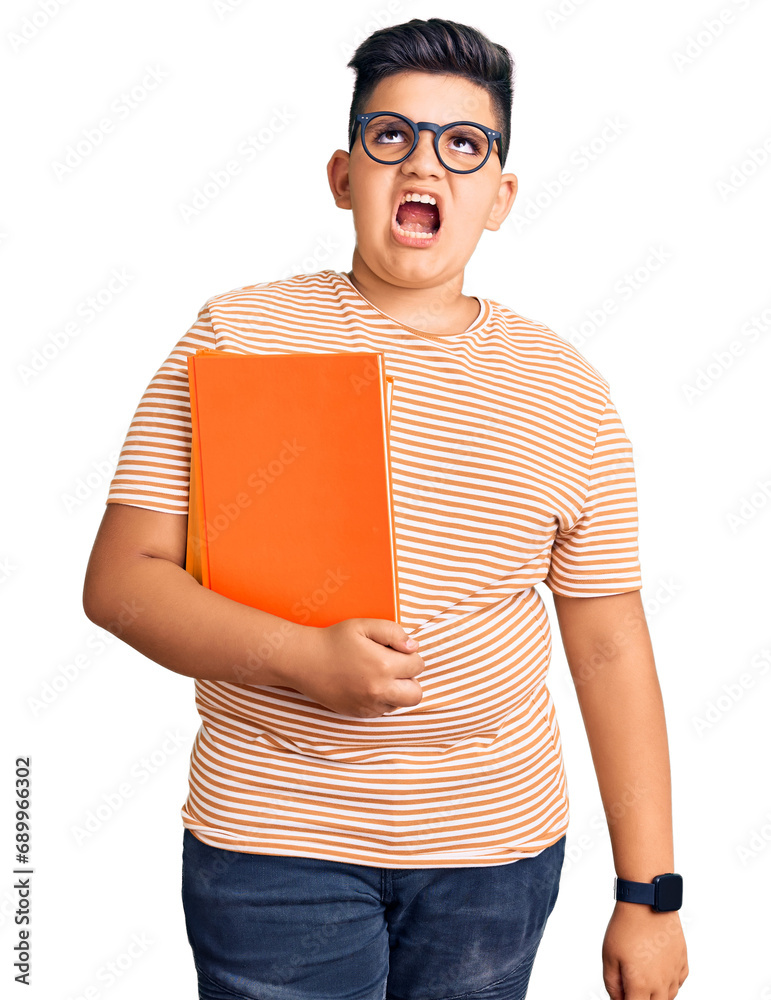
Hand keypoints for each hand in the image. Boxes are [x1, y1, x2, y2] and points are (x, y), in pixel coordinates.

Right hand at [289, 618, 424, 717]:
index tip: (396, 650)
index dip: (410, 655)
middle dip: (410, 678)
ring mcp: (369, 705)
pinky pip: (383, 711)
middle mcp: (379, 690)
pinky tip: (368, 685)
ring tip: (380, 676)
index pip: (417, 665)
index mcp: (384, 666)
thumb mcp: (364, 625)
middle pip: (416, 693)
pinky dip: (382, 700)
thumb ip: (394, 632)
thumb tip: (413, 647)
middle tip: (395, 667)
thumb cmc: (334, 640)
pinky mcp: (360, 714)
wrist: (305, 662)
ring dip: (397, 691)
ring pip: (401, 704)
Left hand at [602, 902, 687, 998]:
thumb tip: (618, 999)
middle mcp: (661, 984)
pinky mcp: (682, 960)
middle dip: (642, 998)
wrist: (647, 902)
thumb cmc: (625, 927)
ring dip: (656, 994)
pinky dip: (669, 983)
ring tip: (643, 978)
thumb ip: (613, 985)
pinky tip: (659, 972)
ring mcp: (674, 972)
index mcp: (640, 985)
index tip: (623, 993)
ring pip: (668, 997)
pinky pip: (678, 982)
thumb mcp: (609, 957)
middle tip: (632, 986)